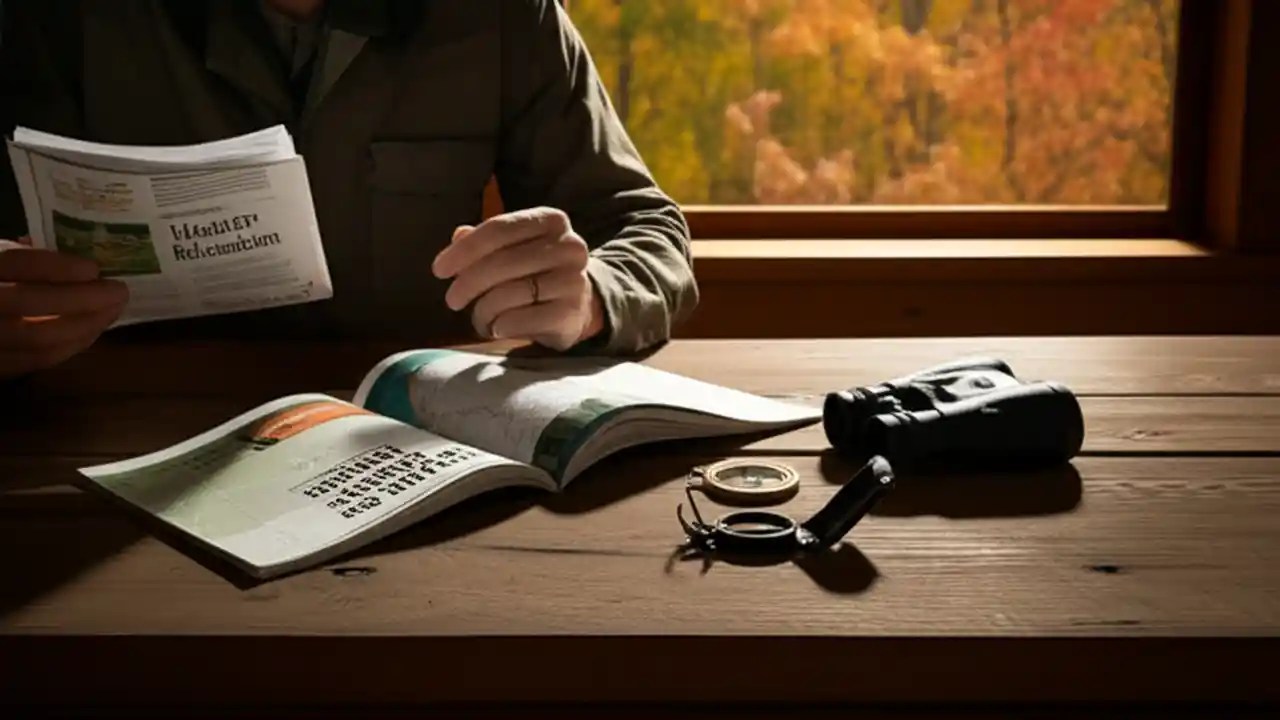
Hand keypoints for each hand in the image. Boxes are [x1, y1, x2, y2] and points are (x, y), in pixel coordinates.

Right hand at [0, 240, 128, 378]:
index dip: (56, 266)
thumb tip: (71, 255)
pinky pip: (31, 363)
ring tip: (111, 312)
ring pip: (37, 341)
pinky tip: (87, 334)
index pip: (14, 264)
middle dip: (83, 299)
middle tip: (119, 291)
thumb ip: (14, 252)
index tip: (93, 267)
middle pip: (31, 304)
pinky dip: (66, 349)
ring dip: (84, 327)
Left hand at [431, 207, 604, 350]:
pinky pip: (522, 320)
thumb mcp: (512, 249)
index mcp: (552, 220)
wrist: (578, 306)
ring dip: (483, 310)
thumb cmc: (535, 272)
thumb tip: (458, 236)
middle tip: (452, 300)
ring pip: (510, 293)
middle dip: (468, 282)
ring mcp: (575, 280)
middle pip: (502, 262)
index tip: (438, 270)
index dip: (464, 250)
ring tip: (478, 317)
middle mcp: (569, 246)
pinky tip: (496, 328)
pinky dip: (500, 325)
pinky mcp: (572, 313)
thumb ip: (484, 241)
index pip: (499, 229)